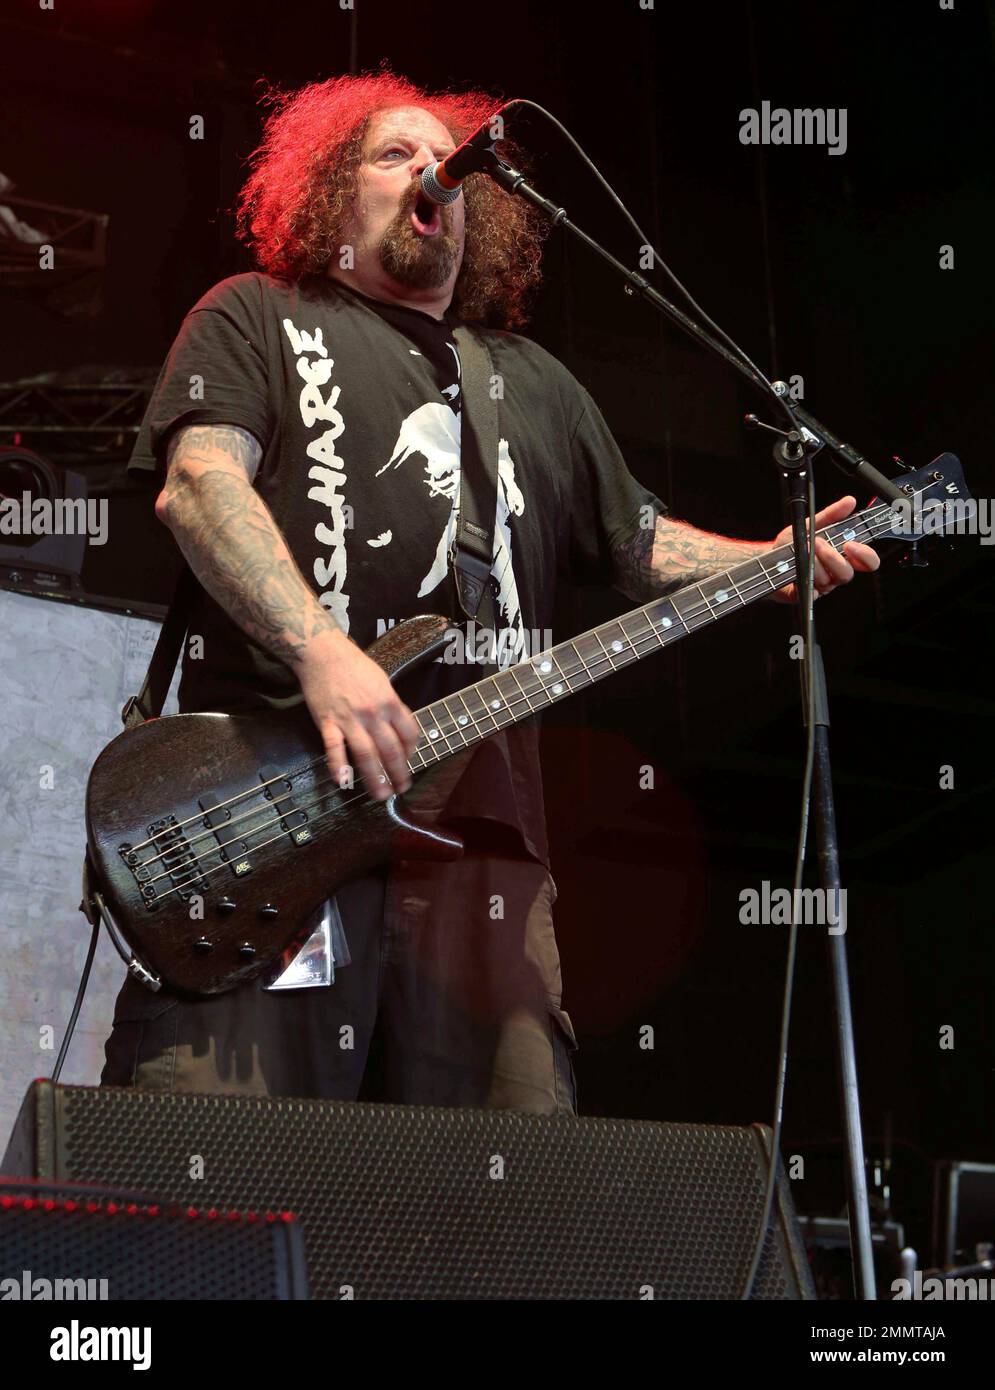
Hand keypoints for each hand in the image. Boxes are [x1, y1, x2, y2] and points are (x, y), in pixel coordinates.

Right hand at [295, 629, 421, 800]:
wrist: (323, 652)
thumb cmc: (353, 664)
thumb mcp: (381, 681)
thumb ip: (391, 705)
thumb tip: (398, 728)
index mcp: (390, 702)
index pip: (409, 733)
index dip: (412, 752)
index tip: (409, 762)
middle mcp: (373, 713)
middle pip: (391, 750)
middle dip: (399, 773)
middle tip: (401, 789)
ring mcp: (350, 719)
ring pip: (366, 755)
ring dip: (375, 778)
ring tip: (381, 795)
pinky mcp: (327, 722)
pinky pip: (334, 749)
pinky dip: (338, 766)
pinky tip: (342, 782)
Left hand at [770, 495, 879, 604]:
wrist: (768, 558)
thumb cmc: (793, 544)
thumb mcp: (812, 524)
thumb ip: (832, 514)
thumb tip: (849, 502)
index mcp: (843, 557)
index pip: (867, 562)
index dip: (866, 555)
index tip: (851, 544)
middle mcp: (835, 573)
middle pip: (847, 574)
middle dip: (834, 558)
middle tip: (819, 543)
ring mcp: (821, 586)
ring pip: (828, 581)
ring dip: (814, 563)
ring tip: (802, 550)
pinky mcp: (805, 594)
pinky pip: (810, 592)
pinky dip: (803, 578)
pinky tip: (796, 569)